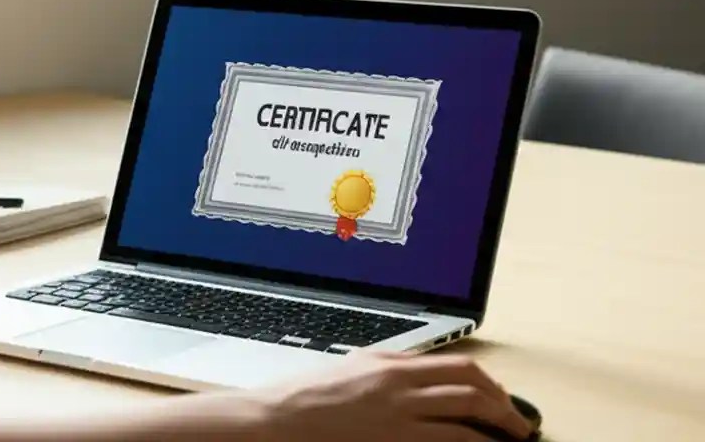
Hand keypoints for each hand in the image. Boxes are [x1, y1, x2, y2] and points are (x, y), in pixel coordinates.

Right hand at [226, 352, 533, 441]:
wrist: (276, 419)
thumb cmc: (304, 399)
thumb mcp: (350, 370)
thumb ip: (386, 373)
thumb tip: (421, 379)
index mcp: (390, 363)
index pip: (456, 365)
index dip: (489, 384)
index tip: (502, 400)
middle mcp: (401, 382)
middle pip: (472, 383)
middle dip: (504, 405)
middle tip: (519, 425)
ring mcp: (400, 412)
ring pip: (469, 412)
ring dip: (500, 426)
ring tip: (514, 440)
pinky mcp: (397, 439)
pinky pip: (452, 441)